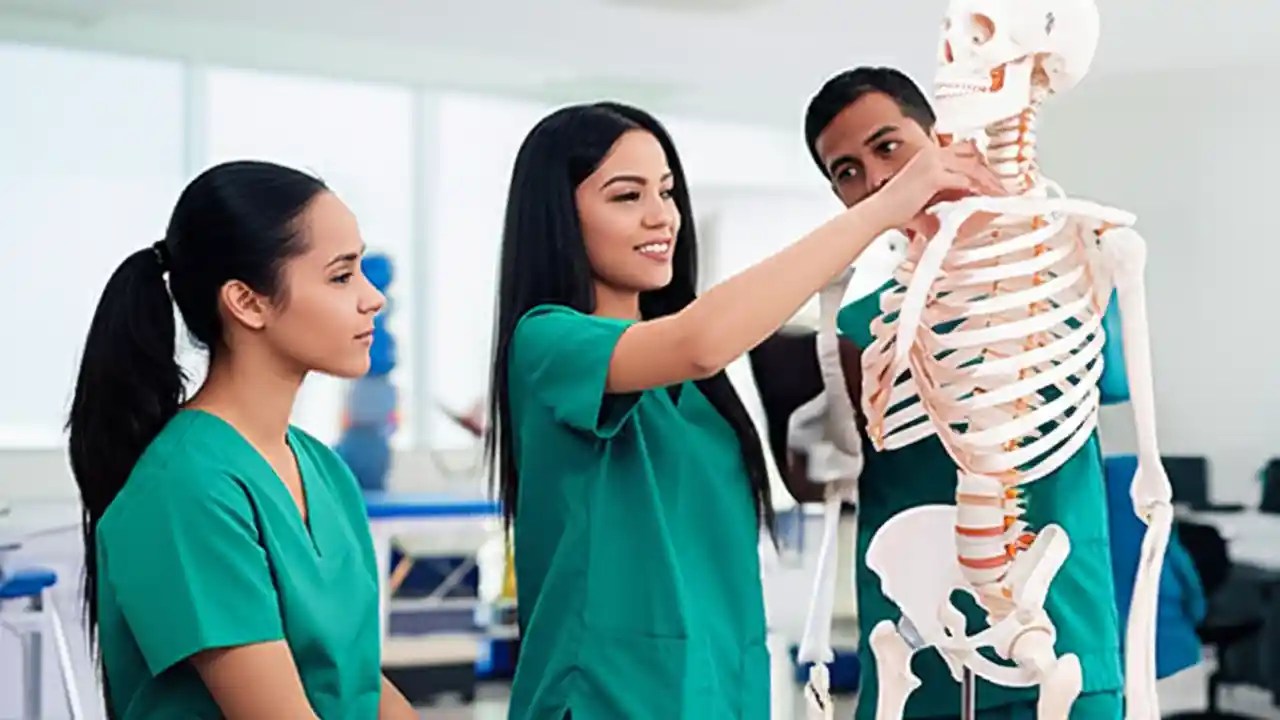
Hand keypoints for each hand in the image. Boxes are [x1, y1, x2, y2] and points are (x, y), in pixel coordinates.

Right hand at [865, 140, 1005, 234]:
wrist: (879, 212)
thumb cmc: (895, 208)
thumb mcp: (924, 196)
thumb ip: (943, 196)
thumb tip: (959, 206)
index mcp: (928, 154)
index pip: (962, 152)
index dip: (980, 165)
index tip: (992, 179)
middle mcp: (931, 154)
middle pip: (971, 157)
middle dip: (989, 173)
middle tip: (1001, 187)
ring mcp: (932, 163)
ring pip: (971, 167)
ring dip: (988, 181)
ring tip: (999, 193)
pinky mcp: (933, 176)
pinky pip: (963, 181)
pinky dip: (977, 190)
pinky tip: (986, 197)